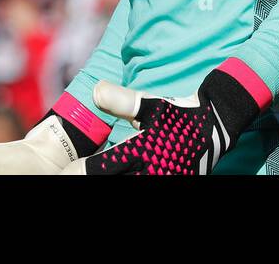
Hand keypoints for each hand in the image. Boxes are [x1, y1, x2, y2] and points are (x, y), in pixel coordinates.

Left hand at [62, 66, 264, 175]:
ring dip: (106, 180)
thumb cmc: (180, 114)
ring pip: (122, 186)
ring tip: (89, 177)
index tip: (62, 173)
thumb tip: (96, 90)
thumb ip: (122, 100)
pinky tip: (117, 177)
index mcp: (138, 153)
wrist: (215, 127)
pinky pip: (138, 187)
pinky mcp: (169, 184)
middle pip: (107, 181)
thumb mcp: (152, 105)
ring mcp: (158, 181)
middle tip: (67, 176)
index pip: (96, 170)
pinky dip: (125, 181)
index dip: (76, 173)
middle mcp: (146, 173)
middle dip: (86, 179)